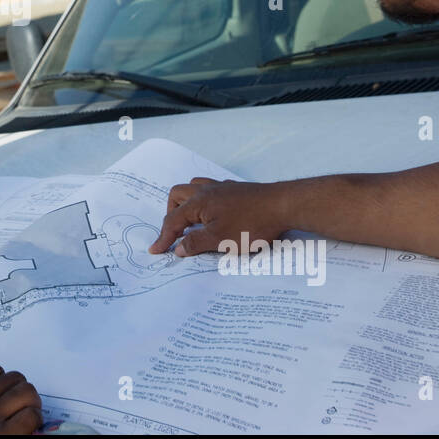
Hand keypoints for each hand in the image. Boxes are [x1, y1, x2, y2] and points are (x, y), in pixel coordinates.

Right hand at [0, 364, 41, 433]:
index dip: (1, 379)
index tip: (2, 389)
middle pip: (14, 378)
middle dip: (19, 388)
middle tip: (18, 401)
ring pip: (26, 392)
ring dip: (30, 401)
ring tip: (29, 411)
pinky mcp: (5, 435)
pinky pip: (30, 416)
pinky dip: (34, 418)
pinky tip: (30, 425)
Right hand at [149, 177, 289, 256]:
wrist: (283, 205)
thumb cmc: (251, 223)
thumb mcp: (220, 240)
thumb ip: (196, 243)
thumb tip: (178, 248)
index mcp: (198, 202)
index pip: (173, 220)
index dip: (163, 237)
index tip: (156, 251)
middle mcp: (206, 190)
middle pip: (178, 196)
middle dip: (171, 214)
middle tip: (176, 233)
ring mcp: (222, 187)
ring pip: (194, 188)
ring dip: (187, 204)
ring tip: (192, 222)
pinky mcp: (236, 190)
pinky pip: (211, 190)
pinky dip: (205, 202)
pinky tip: (215, 215)